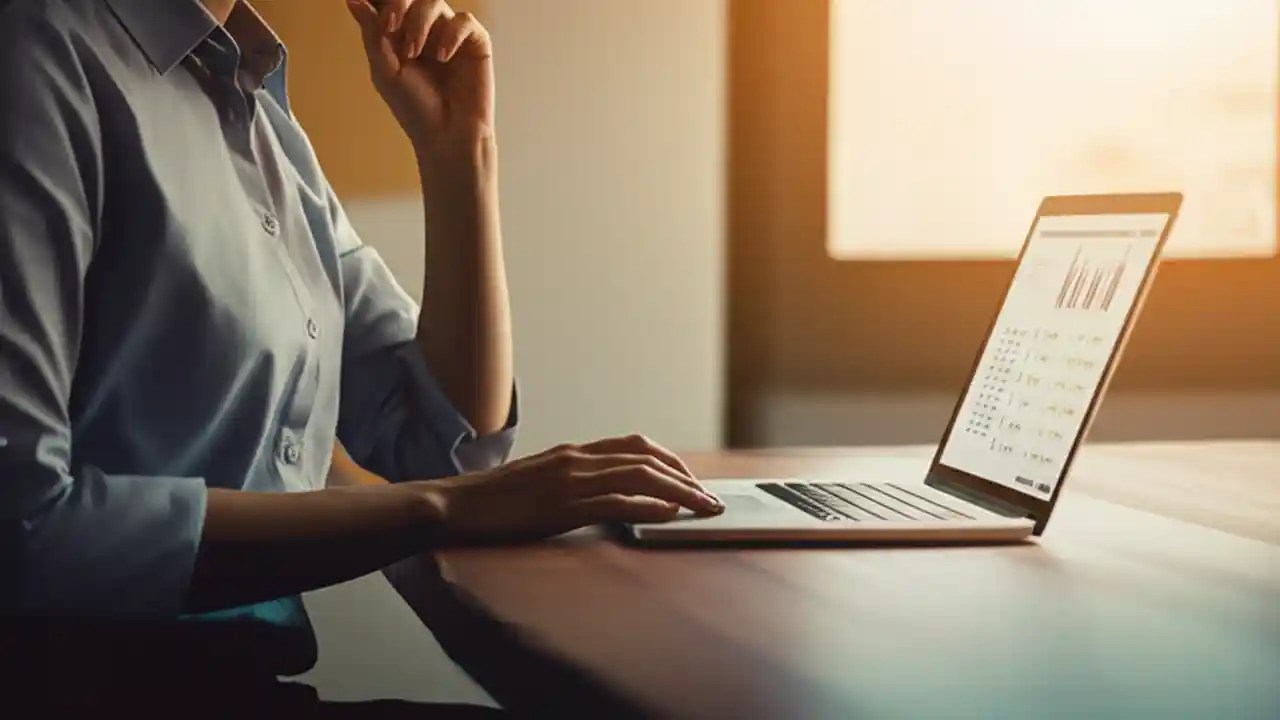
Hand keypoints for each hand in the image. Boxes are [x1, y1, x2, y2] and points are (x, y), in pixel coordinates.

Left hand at [345, 0, 493, 153]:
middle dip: (398, 4)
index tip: (370, 4)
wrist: (446, 137)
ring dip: (419, 22)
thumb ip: (372, 33)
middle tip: (390, 25)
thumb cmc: (415, 109)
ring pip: (434, 2)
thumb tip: (353, 0)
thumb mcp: (385, 71)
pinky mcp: (475, 43)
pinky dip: (451, 34)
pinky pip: (464, 21)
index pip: (389, 2)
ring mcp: (450, 34)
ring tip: (414, 52)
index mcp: (400, 33)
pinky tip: (442, 57)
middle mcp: (426, 29)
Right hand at [416, 435, 724, 542]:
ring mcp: (570, 480)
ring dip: (679, 491)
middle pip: (646, 457)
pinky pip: (615, 501)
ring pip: (639, 475)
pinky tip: (669, 514)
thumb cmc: (494, 502)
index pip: (634, 445)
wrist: (453, 506)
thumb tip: (609, 497)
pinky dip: (649, 506)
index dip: (670, 460)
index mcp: (572, 453)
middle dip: (685, 476)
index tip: (690, 481)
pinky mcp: (562, 506)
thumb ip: (574, 485)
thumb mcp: (540, 484)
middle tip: (708, 498)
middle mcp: (576, 459)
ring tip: (703, 507)